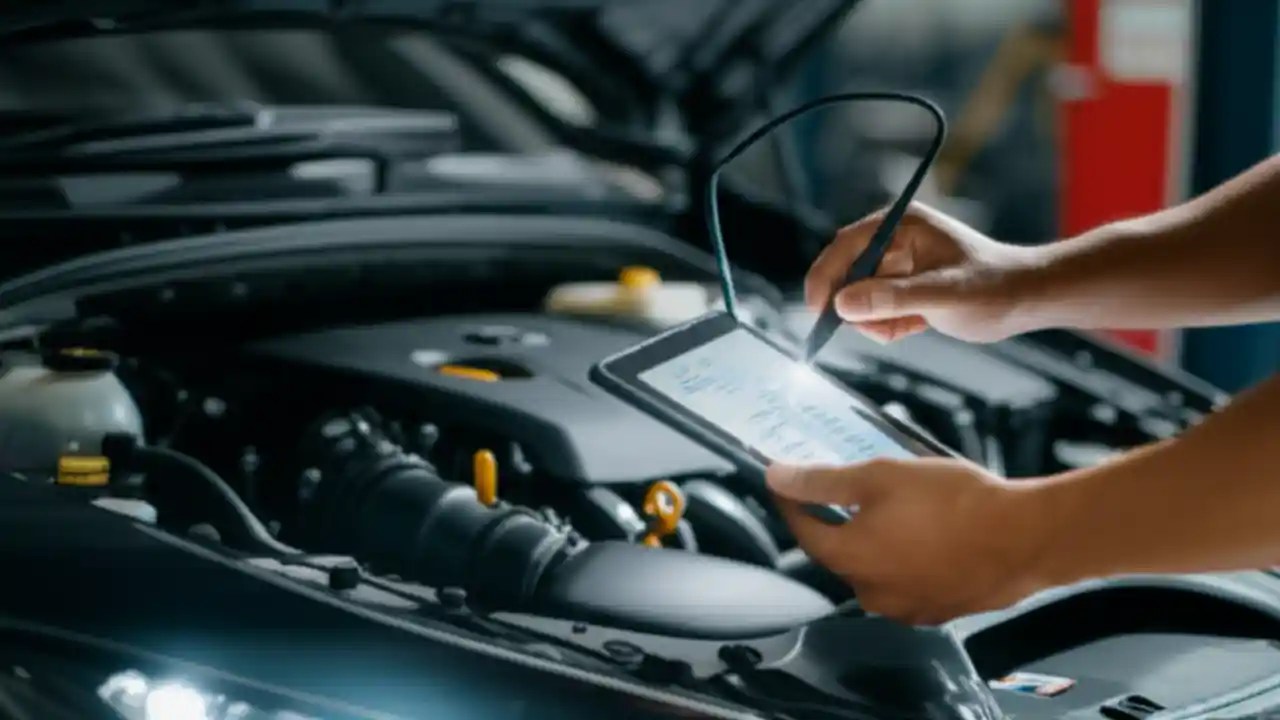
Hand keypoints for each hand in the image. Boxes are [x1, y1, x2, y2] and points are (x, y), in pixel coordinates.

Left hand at [767, 458, 1053, 624]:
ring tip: (893, 509)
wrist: (1024, 538)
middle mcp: (870, 592)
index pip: (803, 530)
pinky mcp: (938, 611)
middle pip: (838, 552)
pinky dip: (905, 560)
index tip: (785, 482)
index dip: (792, 503)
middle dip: (836, 521)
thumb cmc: (953, 502)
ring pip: (875, 569)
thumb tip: (777, 477)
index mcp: (849, 558)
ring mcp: (905, 608)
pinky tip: (924, 535)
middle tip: (842, 490)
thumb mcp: (880, 476)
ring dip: (875, 542)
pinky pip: (907, 582)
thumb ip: (824, 480)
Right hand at [805, 203, 1039, 342]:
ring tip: (904, 328)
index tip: (818, 308)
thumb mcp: (942, 294)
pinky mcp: (905, 287)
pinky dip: (887, 326)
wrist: (1028, 299)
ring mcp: (899, 265)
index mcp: (902, 225)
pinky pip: (877, 310)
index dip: (826, 276)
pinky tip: (912, 328)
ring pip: (860, 297)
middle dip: (853, 305)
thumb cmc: (996, 286)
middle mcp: (895, 240)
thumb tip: (842, 304)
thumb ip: (892, 298)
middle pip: (847, 272)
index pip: (847, 245)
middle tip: (865, 328)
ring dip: (873, 320)